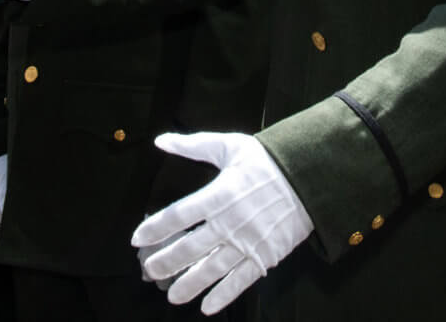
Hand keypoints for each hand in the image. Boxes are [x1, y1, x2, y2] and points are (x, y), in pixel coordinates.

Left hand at [132, 132, 313, 314]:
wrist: (309, 175)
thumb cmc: (267, 160)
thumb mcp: (230, 146)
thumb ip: (193, 145)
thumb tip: (160, 140)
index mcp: (219, 193)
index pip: (178, 215)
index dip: (155, 228)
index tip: (137, 239)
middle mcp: (230, 221)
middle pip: (190, 247)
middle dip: (166, 262)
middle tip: (149, 271)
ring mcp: (248, 241)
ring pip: (212, 269)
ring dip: (190, 284)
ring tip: (172, 296)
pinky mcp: (266, 254)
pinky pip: (241, 279)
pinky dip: (223, 295)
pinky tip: (207, 307)